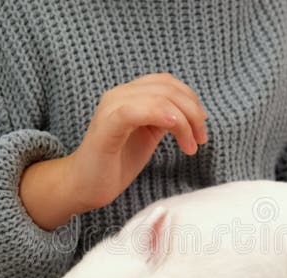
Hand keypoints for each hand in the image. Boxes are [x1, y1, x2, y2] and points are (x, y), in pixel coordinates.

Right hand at [20, 73, 207, 229]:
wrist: (85, 186)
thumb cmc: (116, 163)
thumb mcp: (148, 135)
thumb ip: (165, 119)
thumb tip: (193, 113)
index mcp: (130, 95)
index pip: (167, 82)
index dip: (191, 99)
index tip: (202, 126)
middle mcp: (119, 95)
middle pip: (167, 87)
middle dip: (193, 111)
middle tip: (201, 138)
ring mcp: (111, 108)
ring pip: (158, 96)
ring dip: (184, 119)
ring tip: (191, 145)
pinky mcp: (106, 126)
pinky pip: (135, 110)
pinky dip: (161, 114)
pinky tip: (175, 128)